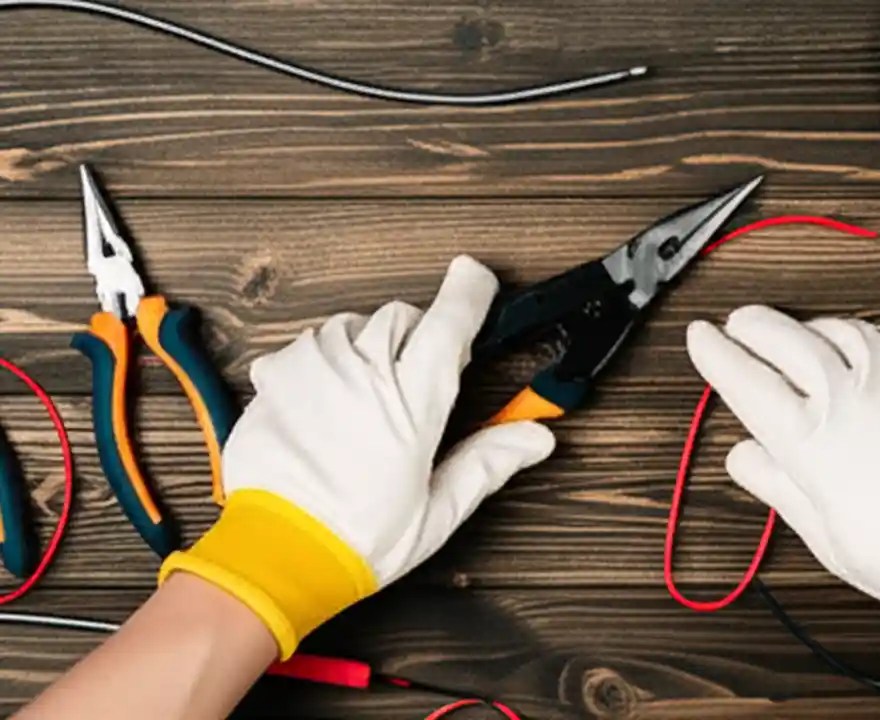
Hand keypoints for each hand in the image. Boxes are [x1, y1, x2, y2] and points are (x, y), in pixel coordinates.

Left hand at [161, 256, 554, 657]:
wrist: (273, 556)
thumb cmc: (356, 539)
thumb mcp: (437, 512)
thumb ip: (488, 463)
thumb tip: (536, 437)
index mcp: (412, 401)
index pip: (450, 322)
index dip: (469, 292)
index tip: (477, 279)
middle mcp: (363, 371)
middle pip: (401, 316)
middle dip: (418, 332)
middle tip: (418, 375)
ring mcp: (314, 369)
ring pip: (352, 326)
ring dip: (368, 345)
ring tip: (368, 394)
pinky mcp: (275, 378)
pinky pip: (308, 346)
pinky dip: (325, 361)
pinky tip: (328, 402)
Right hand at [687, 306, 879, 661]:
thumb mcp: (825, 534)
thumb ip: (779, 486)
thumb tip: (745, 457)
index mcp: (807, 440)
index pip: (744, 380)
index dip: (716, 354)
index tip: (701, 338)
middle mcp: (844, 396)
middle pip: (782, 338)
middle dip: (752, 325)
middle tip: (740, 323)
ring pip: (837, 329)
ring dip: (810, 327)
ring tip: (801, 334)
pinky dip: (873, 334)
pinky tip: (870, 342)